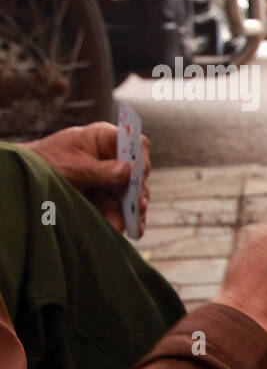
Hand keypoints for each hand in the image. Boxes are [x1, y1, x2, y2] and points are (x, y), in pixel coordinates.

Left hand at [26, 122, 149, 233]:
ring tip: (134, 223)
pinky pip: (122, 207)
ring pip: (132, 194)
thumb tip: (128, 170)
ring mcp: (111, 178)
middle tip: (137, 205)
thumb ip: (100, 169)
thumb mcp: (71, 166)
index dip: (140, 158)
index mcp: (105, 139)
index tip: (138, 175)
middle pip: (137, 172)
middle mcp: (113, 158)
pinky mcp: (107, 196)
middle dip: (138, 191)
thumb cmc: (45, 162)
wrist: (24, 178)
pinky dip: (128, 218)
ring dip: (134, 209)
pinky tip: (134, 228)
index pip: (133, 143)